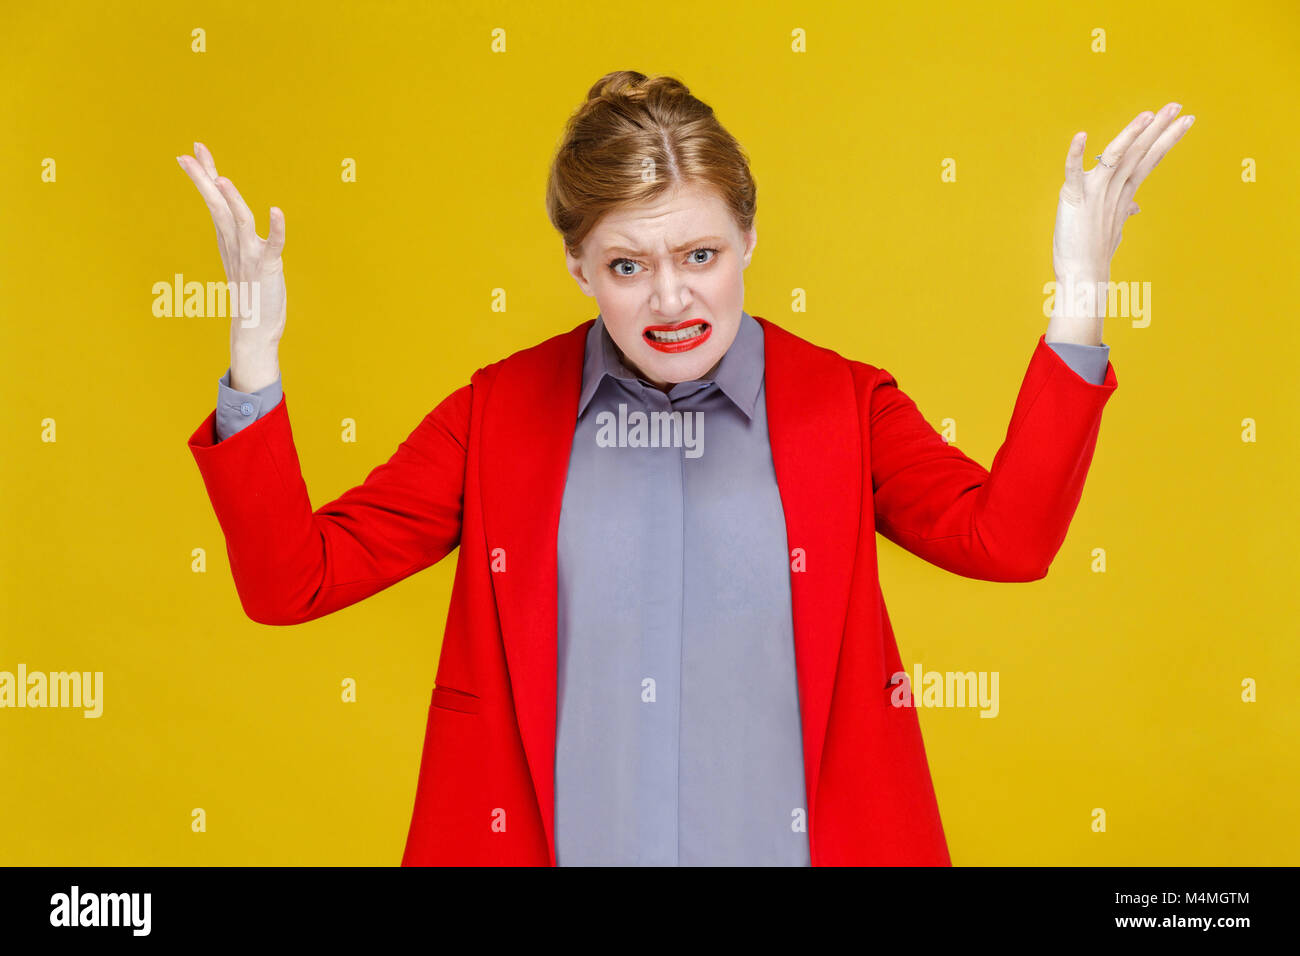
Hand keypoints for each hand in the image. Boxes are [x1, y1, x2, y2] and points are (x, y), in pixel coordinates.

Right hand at [177, 142, 286, 390]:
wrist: (255, 329)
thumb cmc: (252, 293)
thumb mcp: (241, 258)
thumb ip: (237, 237)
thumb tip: (231, 218)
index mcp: (228, 240)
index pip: (214, 202)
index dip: (204, 176)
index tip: (192, 151)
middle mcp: (235, 244)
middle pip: (217, 206)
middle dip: (204, 179)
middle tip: (188, 154)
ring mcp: (250, 255)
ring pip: (239, 221)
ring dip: (232, 200)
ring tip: (222, 179)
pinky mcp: (268, 267)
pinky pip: (273, 245)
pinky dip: (276, 228)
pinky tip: (277, 211)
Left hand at [1050, 102, 1193, 326]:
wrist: (1082, 276)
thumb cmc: (1094, 252)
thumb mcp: (1113, 226)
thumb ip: (1123, 209)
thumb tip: (1135, 206)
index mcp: (1123, 193)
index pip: (1148, 160)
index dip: (1166, 139)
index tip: (1186, 120)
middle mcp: (1113, 190)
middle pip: (1139, 154)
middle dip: (1159, 130)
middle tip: (1178, 107)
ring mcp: (1095, 193)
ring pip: (1115, 157)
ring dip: (1131, 134)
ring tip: (1149, 115)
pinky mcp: (1074, 198)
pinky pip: (1073, 172)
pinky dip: (1075, 154)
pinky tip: (1081, 135)